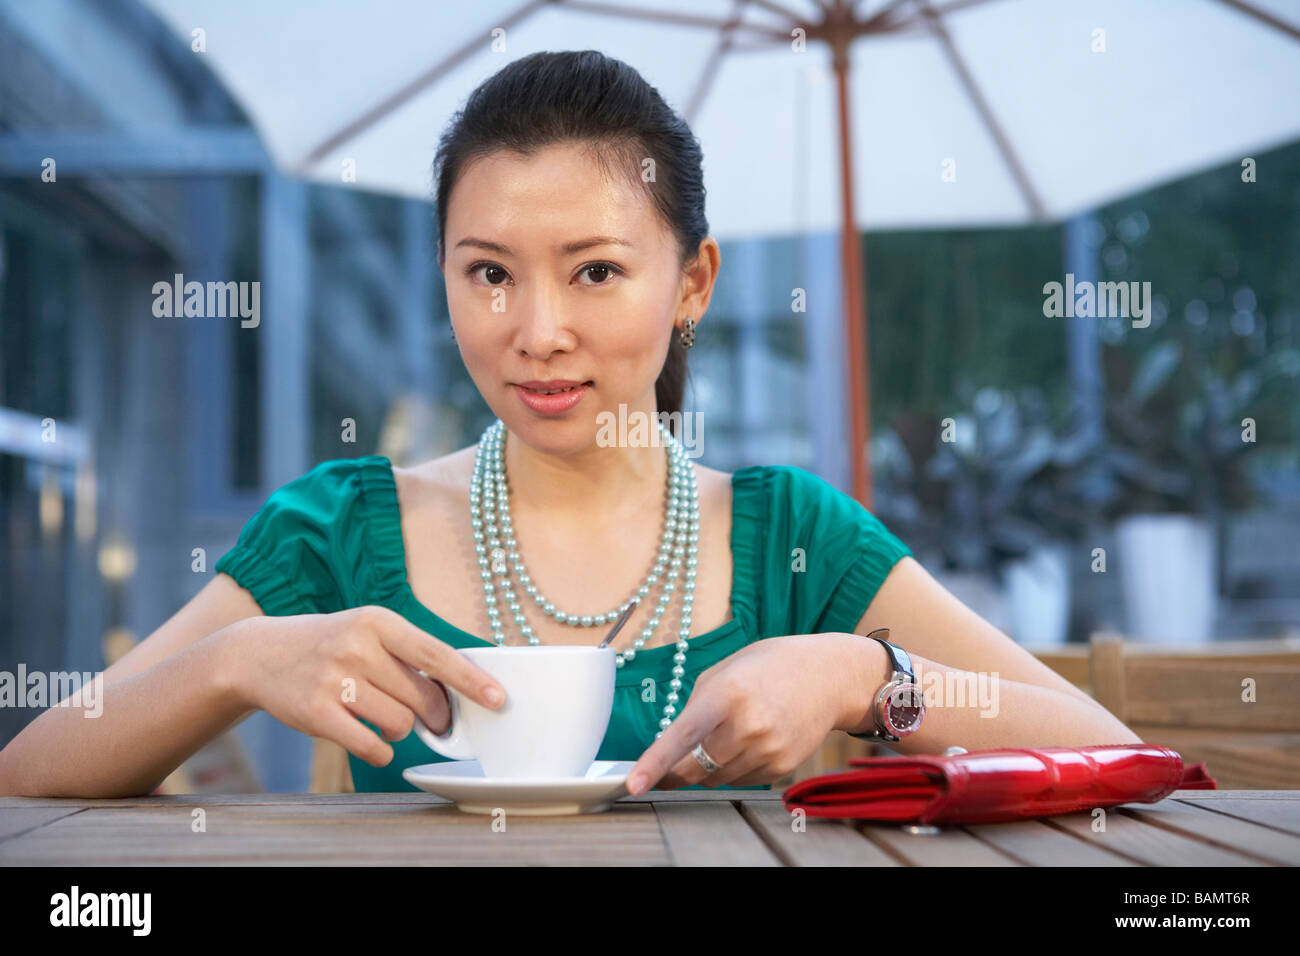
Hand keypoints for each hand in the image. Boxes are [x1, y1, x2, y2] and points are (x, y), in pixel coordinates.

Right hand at [223, 605, 506, 766]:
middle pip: (422, 697)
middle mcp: (357, 647)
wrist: (259, 654)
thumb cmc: (329, 645)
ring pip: (399, 724)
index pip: (435, 654)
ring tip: (384, 718)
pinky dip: (380, 751)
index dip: (470, 679)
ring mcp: (334, 679)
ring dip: (402, 731)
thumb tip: (458, 691)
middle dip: (435, 716)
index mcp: (378, 621)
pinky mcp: (316, 713)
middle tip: (434, 721)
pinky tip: (370, 739)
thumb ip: (408, 655)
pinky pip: (371, 746)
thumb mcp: (366, 631)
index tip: (497, 698)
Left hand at [624, 633, 877, 793]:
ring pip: (715, 779)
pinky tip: (749, 741)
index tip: (633, 784)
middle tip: (668, 764)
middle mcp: (749, 725)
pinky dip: (733, 767)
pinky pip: (741, 780)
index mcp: (727, 693)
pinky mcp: (782, 767)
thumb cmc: (768, 667)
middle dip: (675, 769)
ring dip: (707, 767)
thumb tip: (672, 749)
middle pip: (695, 768)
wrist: (827, 676)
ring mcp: (768, 750)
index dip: (655, 763)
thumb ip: (695, 707)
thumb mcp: (724, 671)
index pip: (683, 735)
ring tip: (726, 734)